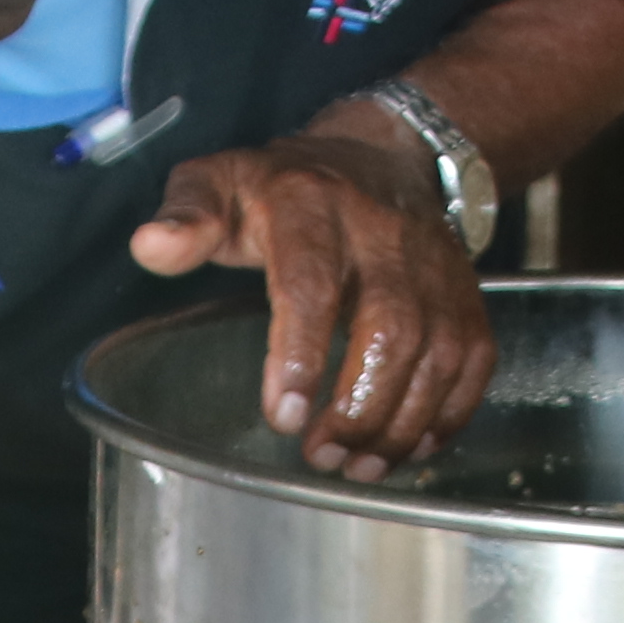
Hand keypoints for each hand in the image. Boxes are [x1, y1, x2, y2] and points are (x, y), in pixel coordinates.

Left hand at [127, 126, 493, 476]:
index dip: (300, 353)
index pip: (312, 282)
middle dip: (359, 405)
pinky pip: (473, 358)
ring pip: (437, 350)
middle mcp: (382, 233)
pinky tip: (409, 448)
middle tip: (321, 454)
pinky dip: (449, 413)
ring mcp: (433, 266)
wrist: (381, 156)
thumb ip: (187, 215)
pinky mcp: (465, 294)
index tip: (284, 416)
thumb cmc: (285, 188)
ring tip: (358, 466)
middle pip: (390, 326)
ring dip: (401, 422)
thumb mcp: (221, 182)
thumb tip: (151, 246)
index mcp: (311, 206)